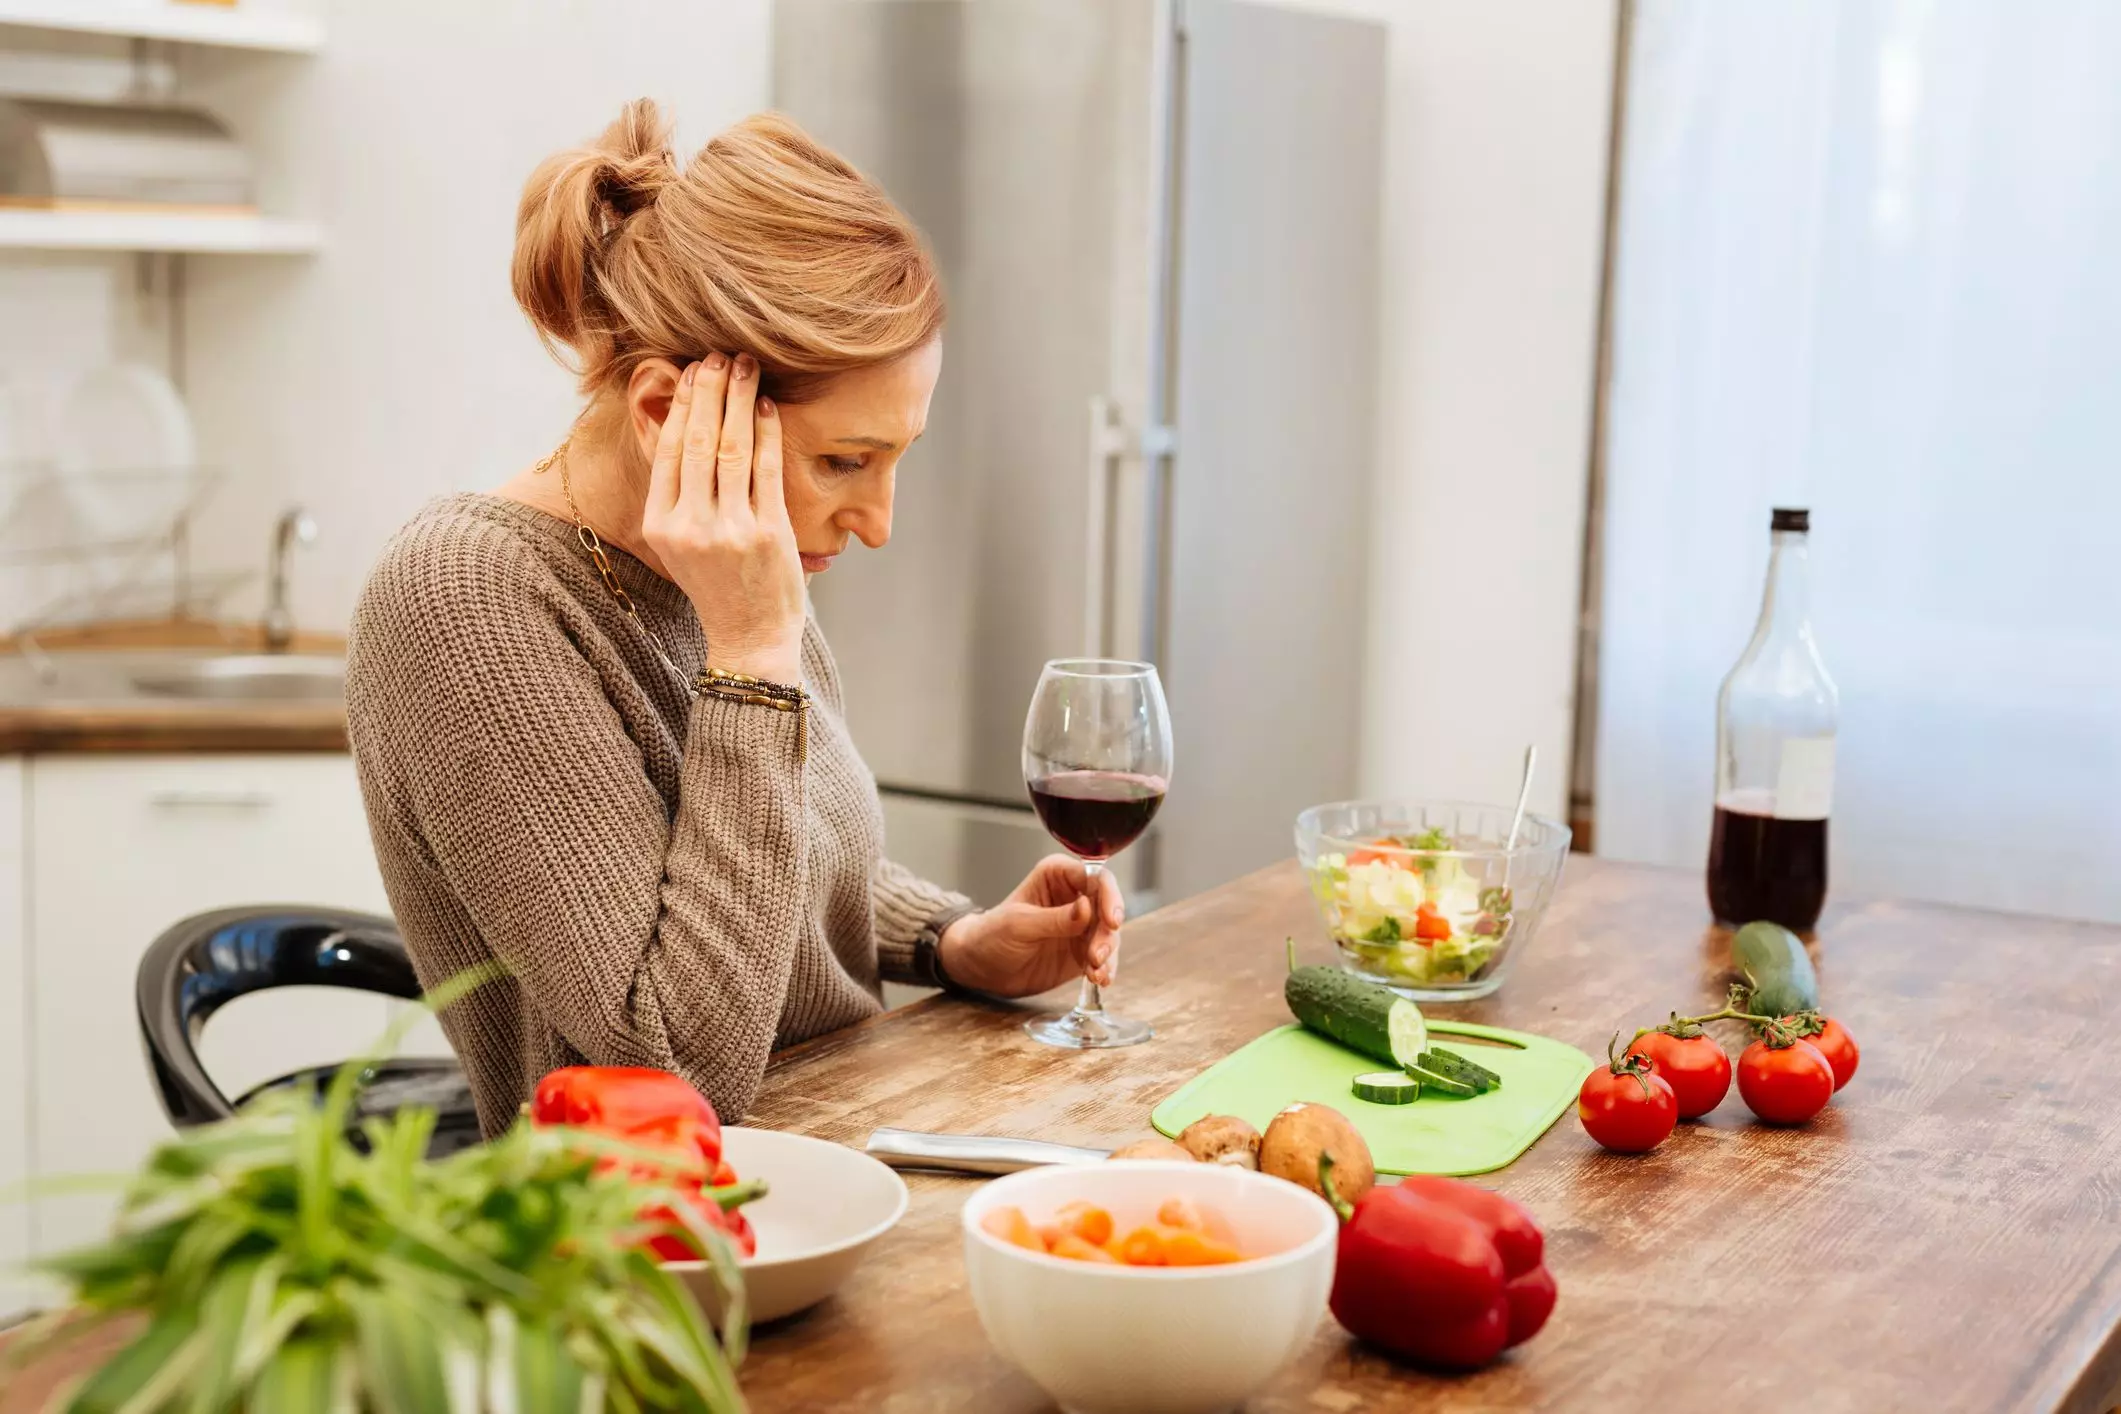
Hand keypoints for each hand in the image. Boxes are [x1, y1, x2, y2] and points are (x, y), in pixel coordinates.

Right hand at [640, 353, 806, 684]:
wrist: (750, 638)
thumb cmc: (718, 585)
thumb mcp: (680, 544)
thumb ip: (678, 496)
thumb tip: (680, 430)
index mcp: (661, 525)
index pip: (669, 450)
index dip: (681, 405)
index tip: (691, 372)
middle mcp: (690, 525)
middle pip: (698, 440)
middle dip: (710, 390)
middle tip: (719, 354)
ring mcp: (730, 529)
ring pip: (732, 447)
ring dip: (740, 400)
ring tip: (746, 367)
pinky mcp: (767, 533)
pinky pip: (765, 469)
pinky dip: (767, 433)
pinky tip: (768, 407)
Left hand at [936, 855, 1125, 996]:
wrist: (981, 967)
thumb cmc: (991, 935)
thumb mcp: (1019, 925)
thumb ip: (1055, 918)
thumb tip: (1087, 908)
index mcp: (1058, 875)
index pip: (1096, 878)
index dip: (1109, 897)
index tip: (1111, 921)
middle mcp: (1075, 896)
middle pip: (1108, 907)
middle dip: (1107, 933)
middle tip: (1096, 955)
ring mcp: (1082, 925)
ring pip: (1110, 934)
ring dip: (1108, 954)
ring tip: (1095, 973)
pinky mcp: (1083, 950)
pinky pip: (1104, 957)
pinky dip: (1105, 968)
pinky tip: (1099, 980)